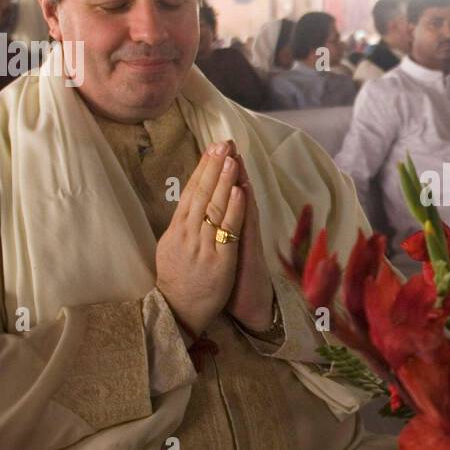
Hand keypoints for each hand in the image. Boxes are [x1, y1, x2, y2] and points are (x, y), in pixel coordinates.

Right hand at [155, 140, 243, 338]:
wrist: (177, 312)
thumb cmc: (177, 281)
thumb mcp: (171, 249)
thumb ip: (181, 226)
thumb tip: (187, 204)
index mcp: (177, 230)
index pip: (191, 192)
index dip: (202, 169)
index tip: (212, 148)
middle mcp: (188, 234)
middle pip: (201, 194)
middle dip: (213, 167)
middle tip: (223, 143)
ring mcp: (203, 246)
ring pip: (214, 207)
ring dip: (223, 181)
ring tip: (231, 158)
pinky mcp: (219, 260)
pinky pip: (226, 231)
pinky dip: (232, 210)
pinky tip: (238, 191)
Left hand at [225, 150, 275, 332]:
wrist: (247, 307)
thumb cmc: (229, 281)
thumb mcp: (216, 254)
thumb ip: (212, 234)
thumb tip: (199, 217)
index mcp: (225, 228)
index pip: (220, 196)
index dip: (215, 174)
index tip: (212, 151)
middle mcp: (238, 229)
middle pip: (232, 194)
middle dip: (227, 168)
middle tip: (226, 142)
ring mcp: (245, 238)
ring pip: (242, 205)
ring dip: (239, 180)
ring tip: (235, 156)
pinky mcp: (249, 252)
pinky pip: (247, 226)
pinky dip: (245, 208)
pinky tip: (244, 190)